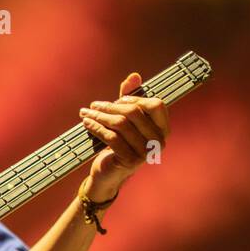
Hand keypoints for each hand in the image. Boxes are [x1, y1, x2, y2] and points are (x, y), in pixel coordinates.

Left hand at [79, 72, 169, 200]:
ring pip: (121, 124)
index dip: (136, 99)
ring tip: (86, 113)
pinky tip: (87, 123)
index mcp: (163, 129)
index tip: (118, 101)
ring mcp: (145, 152)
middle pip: (134, 113)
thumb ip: (130, 98)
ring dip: (100, 116)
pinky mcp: (130, 160)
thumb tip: (134, 76)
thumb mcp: (125, 120)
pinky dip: (96, 128)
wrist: (109, 174)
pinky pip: (111, 137)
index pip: (157, 105)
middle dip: (111, 106)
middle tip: (94, 105)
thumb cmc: (119, 143)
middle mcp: (159, 141)